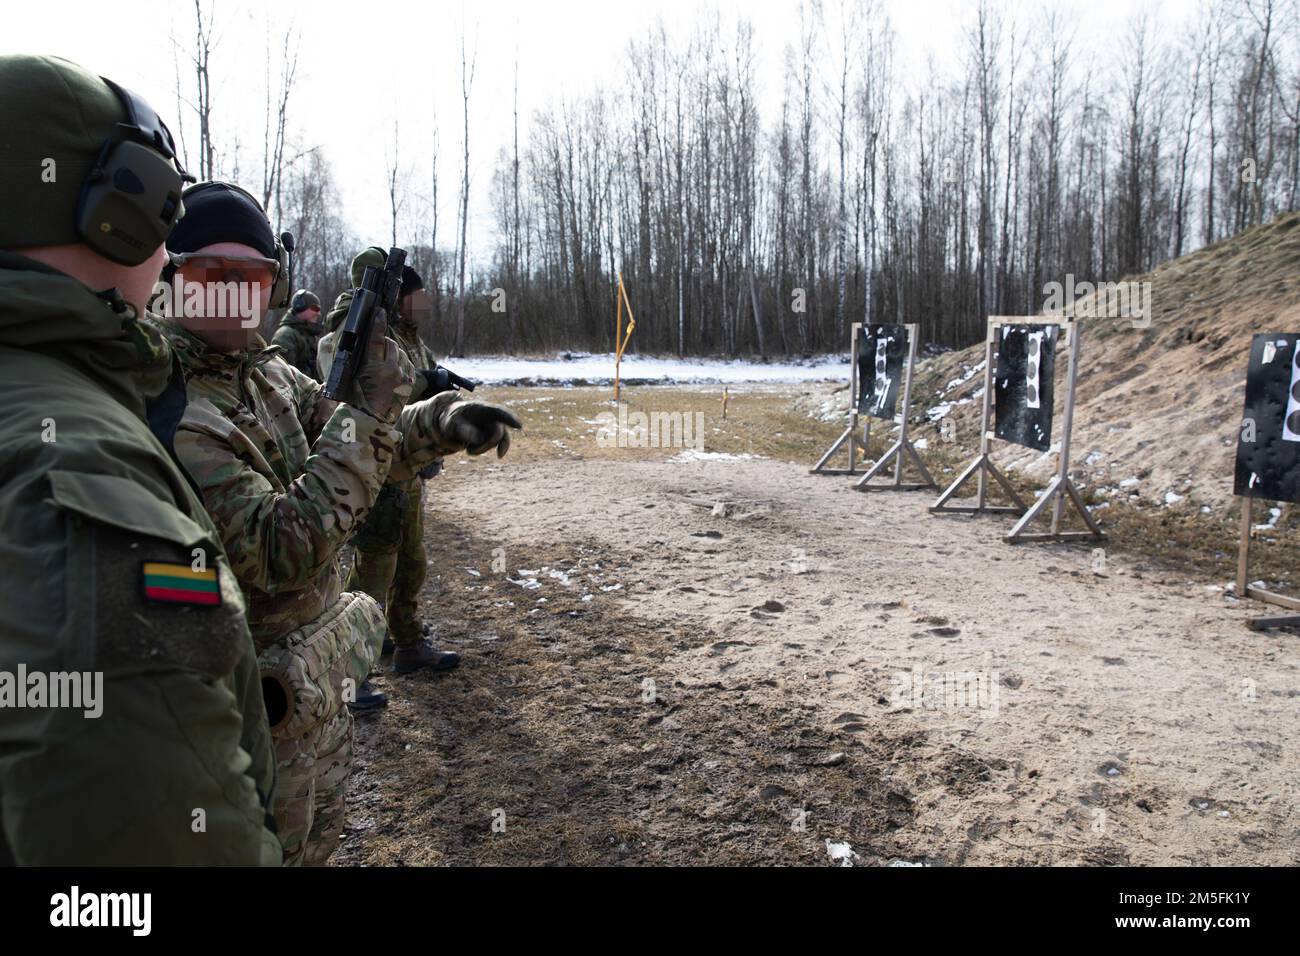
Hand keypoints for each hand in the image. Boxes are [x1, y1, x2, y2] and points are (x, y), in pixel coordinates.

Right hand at [347, 308, 411, 422]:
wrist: (371, 421)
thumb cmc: (354, 400)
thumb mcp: (350, 377)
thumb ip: (356, 359)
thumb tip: (360, 342)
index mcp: (373, 368)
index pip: (376, 339)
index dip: (377, 323)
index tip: (379, 311)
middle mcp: (391, 370)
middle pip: (389, 343)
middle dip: (382, 342)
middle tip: (374, 349)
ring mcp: (402, 377)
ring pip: (399, 352)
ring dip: (391, 353)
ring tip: (382, 363)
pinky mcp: (409, 382)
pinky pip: (406, 363)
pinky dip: (399, 362)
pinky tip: (391, 369)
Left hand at [442, 401, 522, 457]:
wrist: (452, 422)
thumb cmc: (451, 420)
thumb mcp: (450, 423)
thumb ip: (461, 429)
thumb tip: (476, 438)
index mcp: (481, 408)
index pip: (498, 412)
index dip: (509, 418)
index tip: (519, 426)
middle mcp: (491, 416)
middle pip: (498, 432)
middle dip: (487, 444)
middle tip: (468, 452)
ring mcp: (494, 425)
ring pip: (497, 441)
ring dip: (482, 448)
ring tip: (466, 449)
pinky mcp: (493, 435)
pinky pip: (495, 445)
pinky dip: (482, 449)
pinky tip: (471, 449)